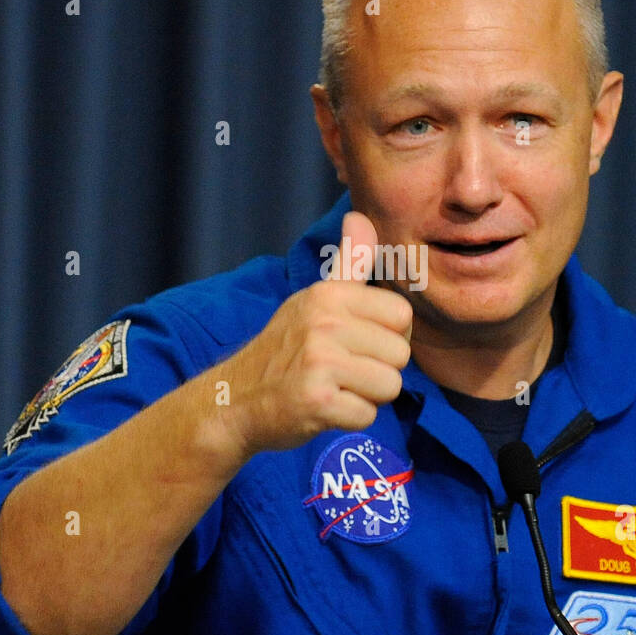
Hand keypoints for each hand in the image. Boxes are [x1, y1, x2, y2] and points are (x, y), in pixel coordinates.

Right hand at [220, 211, 413, 454]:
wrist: (233, 398)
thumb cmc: (285, 349)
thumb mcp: (314, 299)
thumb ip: (347, 261)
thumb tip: (360, 214)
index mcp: (329, 295)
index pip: (401, 315)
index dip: (389, 336)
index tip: (359, 343)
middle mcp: (324, 323)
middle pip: (400, 355)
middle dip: (379, 370)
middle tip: (343, 371)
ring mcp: (319, 362)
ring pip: (389, 387)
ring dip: (366, 396)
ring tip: (335, 388)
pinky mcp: (316, 401)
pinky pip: (367, 416)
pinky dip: (349, 420)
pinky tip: (323, 408)